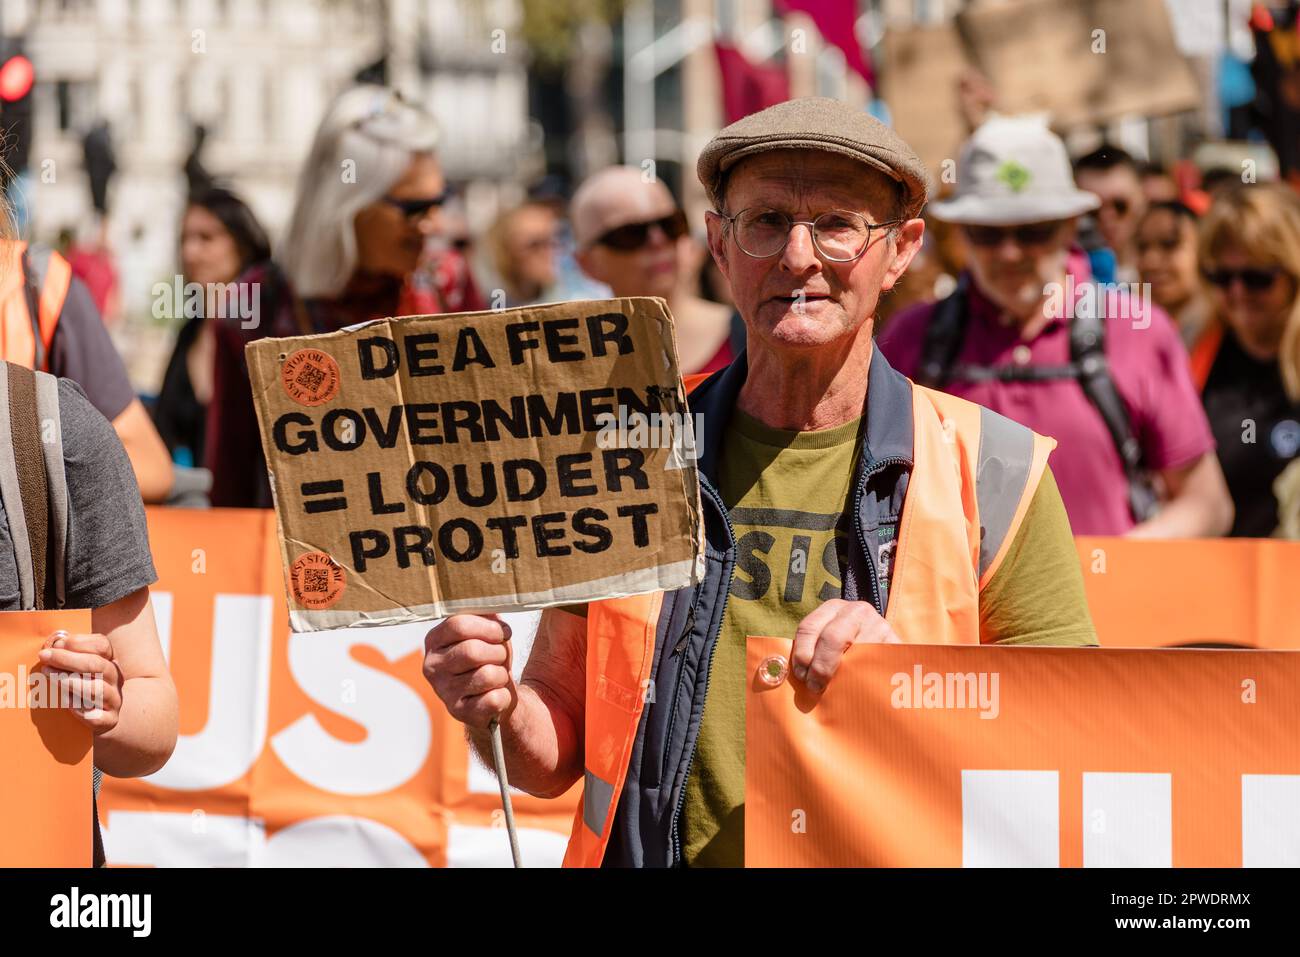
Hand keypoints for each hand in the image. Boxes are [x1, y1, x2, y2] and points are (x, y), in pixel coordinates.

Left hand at [37, 630, 123, 733]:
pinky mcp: (110, 719)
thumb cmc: (85, 687)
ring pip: (96, 689)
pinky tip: (65, 703)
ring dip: (70, 682)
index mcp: (110, 661)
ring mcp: (114, 699)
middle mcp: (116, 678)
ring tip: (50, 676)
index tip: (57, 643)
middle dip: (68, 659)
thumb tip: (56, 644)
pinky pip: (95, 715)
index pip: (102, 646)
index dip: (79, 643)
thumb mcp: (81, 668)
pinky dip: (80, 709)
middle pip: (97, 665)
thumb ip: (71, 654)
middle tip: (45, 656)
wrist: (105, 716)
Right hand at [422, 614, 515, 730]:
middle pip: (472, 651)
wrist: (491, 696)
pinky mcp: (459, 713)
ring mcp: (443, 692)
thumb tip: (498, 595)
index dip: (489, 627)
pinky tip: (495, 694)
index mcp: (434, 640)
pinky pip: (494, 699)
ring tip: (497, 675)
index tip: (503, 632)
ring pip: (487, 675)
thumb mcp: (485, 631)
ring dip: (502, 673)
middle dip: (498, 651)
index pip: (458, 625)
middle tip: (501, 655)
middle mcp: (431, 666)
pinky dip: (504, 696)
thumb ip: (486, 613)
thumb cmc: (489, 657)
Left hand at [791, 599, 898, 693]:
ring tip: (837, 690)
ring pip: (855, 652)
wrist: (885, 655)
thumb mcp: (826, 645)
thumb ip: (811, 654)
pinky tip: (859, 688)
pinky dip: (865, 678)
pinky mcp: (896, 643)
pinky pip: (876, 662)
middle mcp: (856, 610)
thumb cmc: (845, 653)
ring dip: (843, 676)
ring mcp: (878, 624)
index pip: (809, 627)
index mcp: (832, 608)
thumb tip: (785, 673)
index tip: (801, 676)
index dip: (802, 653)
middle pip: (831, 637)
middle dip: (820, 666)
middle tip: (815, 686)